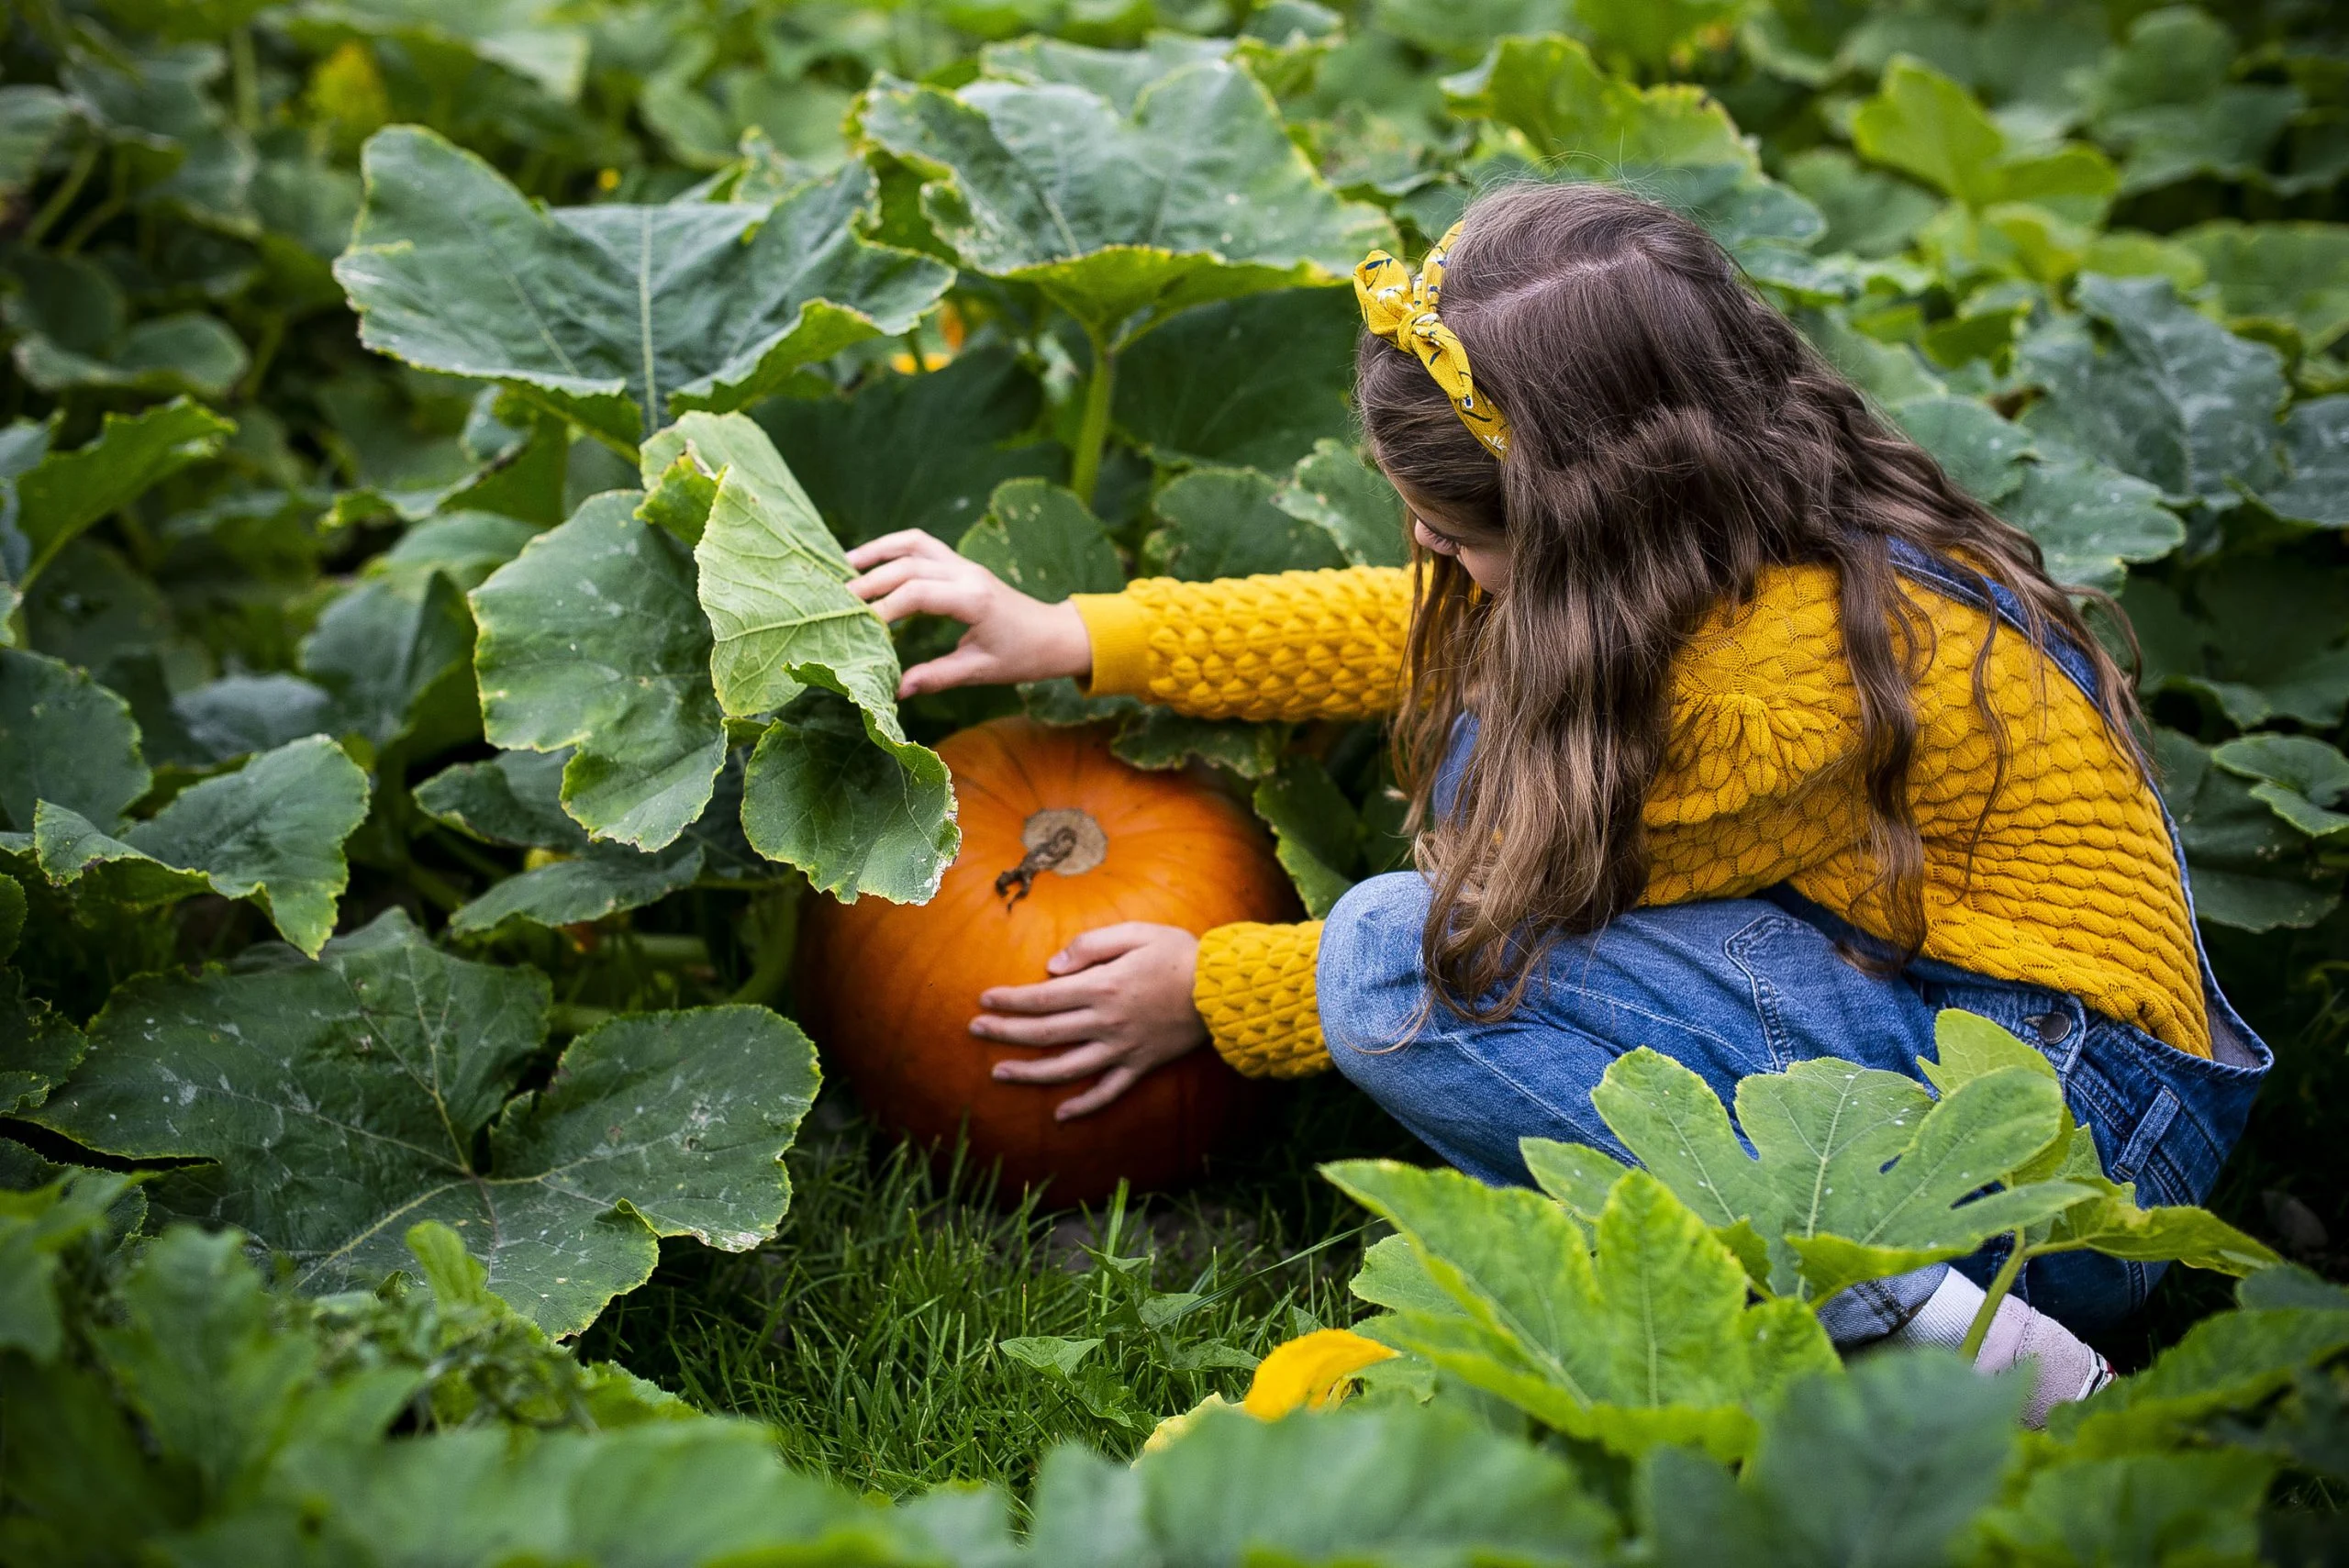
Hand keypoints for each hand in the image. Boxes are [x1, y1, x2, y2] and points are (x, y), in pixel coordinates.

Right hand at [845, 529, 1093, 697]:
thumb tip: (896, 690)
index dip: (884, 607)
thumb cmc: (1023, 656)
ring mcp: (964, 565)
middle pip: (909, 565)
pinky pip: (923, 545)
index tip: (857, 626)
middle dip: (870, 580)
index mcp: (973, 599)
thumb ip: (937, 677)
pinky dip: (894, 548)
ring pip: (915, 544)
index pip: (918, 593)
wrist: (1055, 635)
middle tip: (836, 598)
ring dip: (878, 551)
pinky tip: (871, 561)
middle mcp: (967, 573)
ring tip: (844, 565)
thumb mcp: (981, 672)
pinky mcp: (961, 565)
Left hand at [971, 923, 1208, 1119]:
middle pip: (1045, 1033)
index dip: (1009, 1001)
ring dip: (1030, 1073)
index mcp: (1101, 987)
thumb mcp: (1135, 933)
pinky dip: (1084, 1106)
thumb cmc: (1179, 953)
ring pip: (1067, 1068)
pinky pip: (1108, 1092)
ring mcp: (1122, 1049)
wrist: (1223, 989)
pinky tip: (1061, 1115)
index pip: (1042, 997)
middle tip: (975, 1032)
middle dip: (1005, 1033)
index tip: (983, 1000)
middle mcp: (1106, 1023)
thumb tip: (1052, 966)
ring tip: (999, 1073)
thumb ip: (1090, 946)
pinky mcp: (1140, 1065)